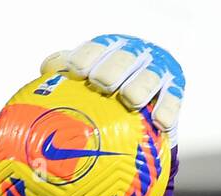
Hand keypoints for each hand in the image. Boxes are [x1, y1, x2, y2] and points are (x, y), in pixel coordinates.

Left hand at [41, 34, 184, 145]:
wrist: (139, 110)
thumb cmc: (99, 96)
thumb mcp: (81, 83)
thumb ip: (64, 74)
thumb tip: (46, 70)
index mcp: (109, 51)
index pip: (98, 48)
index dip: (88, 56)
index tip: (77, 70)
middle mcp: (135, 56)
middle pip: (125, 58)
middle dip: (113, 68)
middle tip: (101, 83)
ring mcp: (157, 72)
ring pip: (151, 76)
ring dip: (140, 87)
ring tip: (130, 99)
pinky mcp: (174, 91)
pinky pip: (173, 100)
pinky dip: (167, 110)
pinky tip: (159, 122)